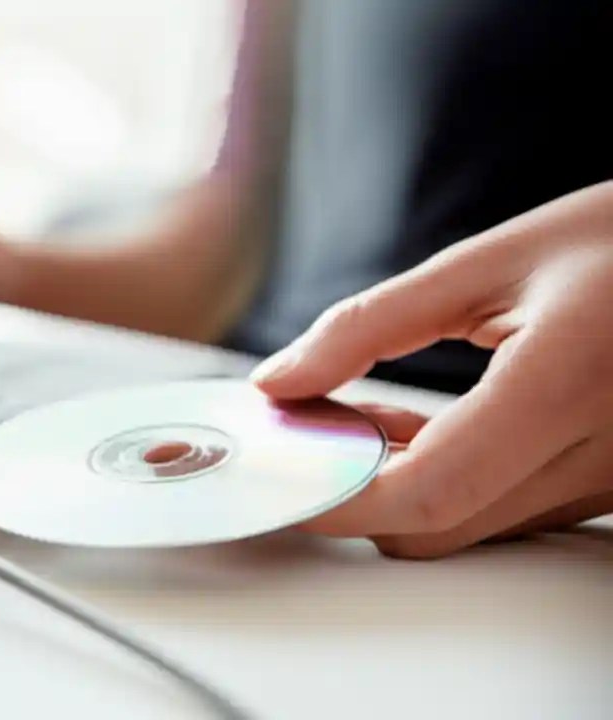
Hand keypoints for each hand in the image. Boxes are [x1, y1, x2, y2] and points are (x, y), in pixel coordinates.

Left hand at [251, 181, 612, 558]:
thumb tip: (281, 380)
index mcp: (568, 384)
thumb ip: (371, 326)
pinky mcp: (609, 484)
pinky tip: (414, 423)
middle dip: (354, 492)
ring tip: (357, 412)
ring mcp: (612, 480)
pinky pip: (506, 509)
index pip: (430, 488)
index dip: (337, 497)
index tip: (275, 480)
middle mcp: (602, 454)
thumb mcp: (490, 261)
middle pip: (439, 526)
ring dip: (397, 485)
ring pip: (471, 526)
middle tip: (304, 434)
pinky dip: (445, 480)